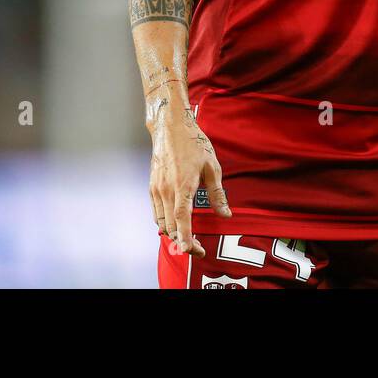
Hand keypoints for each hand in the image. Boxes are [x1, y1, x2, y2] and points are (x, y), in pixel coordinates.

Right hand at [147, 94, 230, 256]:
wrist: (170, 127)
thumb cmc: (194, 144)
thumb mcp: (212, 166)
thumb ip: (217, 193)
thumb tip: (226, 214)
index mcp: (183, 186)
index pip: (182, 219)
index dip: (186, 238)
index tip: (191, 251)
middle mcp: (166, 190)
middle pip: (171, 226)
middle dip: (183, 241)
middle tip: (199, 248)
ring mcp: (156, 189)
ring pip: (161, 222)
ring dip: (173, 234)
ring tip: (188, 239)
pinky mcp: (152, 186)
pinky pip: (156, 212)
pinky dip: (164, 223)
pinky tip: (174, 224)